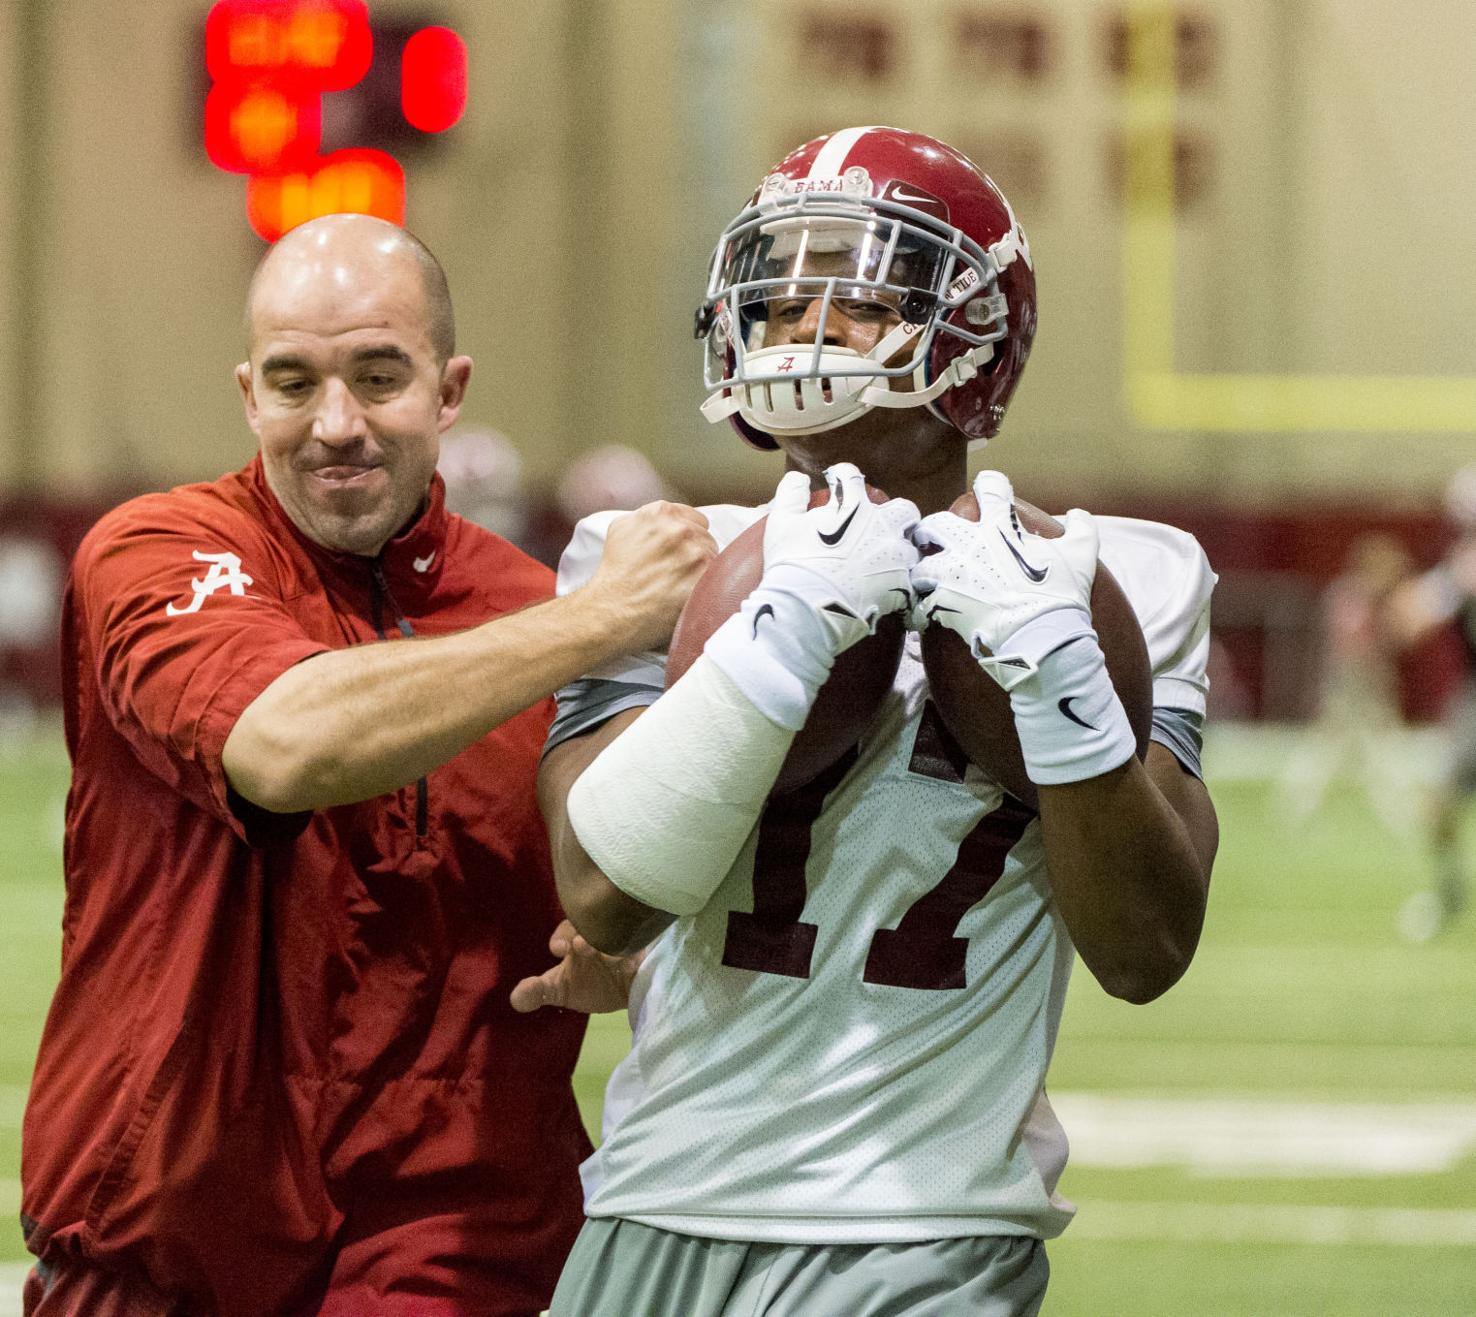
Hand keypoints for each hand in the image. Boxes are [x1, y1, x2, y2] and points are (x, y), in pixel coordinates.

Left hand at [509, 919, 643, 1014]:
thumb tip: (515, 999)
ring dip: (610, 942)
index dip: (560, 938)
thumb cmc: (593, 984)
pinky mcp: (644, 951)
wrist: (630, 993)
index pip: (566, 929)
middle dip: (585, 933)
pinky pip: (640, 946)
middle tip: (581, 946)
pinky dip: (633, 953)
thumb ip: (538, 992)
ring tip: (608, 956)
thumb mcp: (562, 989)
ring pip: (616, 931)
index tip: (560, 951)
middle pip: (593, 923)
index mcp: (577, 939)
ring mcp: (623, 941)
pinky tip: (629, 963)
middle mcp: (600, 935)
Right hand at [588, 502, 716, 652]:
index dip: (688, 537)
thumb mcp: (622, 528)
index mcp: (661, 512)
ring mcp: (694, 553)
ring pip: (714, 558)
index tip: (679, 552)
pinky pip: (718, 578)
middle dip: (695, 553)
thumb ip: (649, 516)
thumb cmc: (614, 573)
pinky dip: (707, 586)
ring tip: (679, 585)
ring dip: (701, 570)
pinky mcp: (703, 578)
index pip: (696, 519)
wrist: (611, 609)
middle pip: (706, 538)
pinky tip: (689, 594)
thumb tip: (669, 520)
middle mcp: (680, 529)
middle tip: (676, 572)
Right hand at [759, 463, 919, 653]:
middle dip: (894, 515)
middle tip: (877, 528)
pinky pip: (909, 582)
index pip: (852, 476)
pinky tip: (886, 591)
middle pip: (904, 509)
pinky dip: (900, 585)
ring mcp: (895, 557)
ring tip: (884, 564)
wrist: (807, 609)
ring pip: (911, 548)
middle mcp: (882, 525)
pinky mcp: (901, 587)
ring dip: (900, 552)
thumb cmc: (792, 563)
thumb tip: (799, 478)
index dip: (843, 477)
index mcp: (853, 505)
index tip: (836, 484)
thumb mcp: (781, 523)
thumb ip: (791, 494)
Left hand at [911, 470, 1098, 687]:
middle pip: (937, 522)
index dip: (990, 485)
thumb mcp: (1082, 553)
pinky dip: (925, 607)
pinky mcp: (944, 604)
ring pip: (921, 564)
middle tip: (937, 539)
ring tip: (930, 580)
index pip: (990, 487)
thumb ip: (1081, 526)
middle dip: (934, 529)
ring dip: (924, 571)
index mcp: (1000, 526)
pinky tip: (932, 612)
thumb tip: (1077, 514)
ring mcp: (954, 574)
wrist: (1043, 637)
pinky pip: (923, 602)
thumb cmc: (1062, 593)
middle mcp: (970, 544)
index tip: (988, 490)